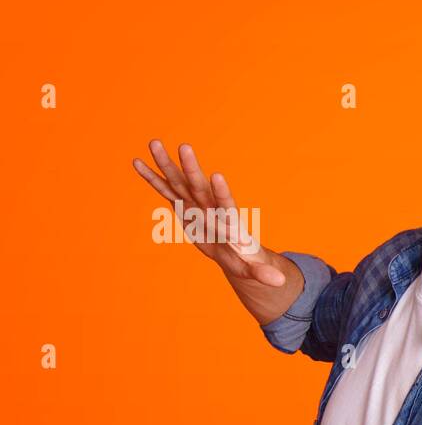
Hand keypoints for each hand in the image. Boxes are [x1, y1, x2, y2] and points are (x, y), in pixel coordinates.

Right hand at [132, 139, 286, 286]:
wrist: (231, 250)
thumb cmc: (244, 259)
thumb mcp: (252, 268)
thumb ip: (262, 272)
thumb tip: (279, 282)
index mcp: (228, 220)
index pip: (226, 204)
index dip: (222, 192)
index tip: (217, 176)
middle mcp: (211, 206)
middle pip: (200, 186)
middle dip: (192, 169)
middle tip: (185, 147)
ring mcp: (195, 203)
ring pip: (179, 182)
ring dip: (166, 164)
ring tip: (153, 142)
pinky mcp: (182, 206)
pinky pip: (165, 190)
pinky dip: (152, 178)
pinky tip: (137, 162)